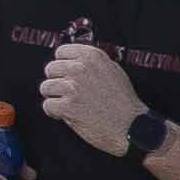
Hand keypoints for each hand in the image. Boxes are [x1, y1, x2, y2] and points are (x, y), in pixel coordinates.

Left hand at [37, 34, 145, 157]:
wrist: (132, 127)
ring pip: (46, 88)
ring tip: (72, 105)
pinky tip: (70, 115)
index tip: (68, 75)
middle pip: (51, 69)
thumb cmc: (124, 102)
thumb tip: (73, 59)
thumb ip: (92, 63)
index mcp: (92, 57)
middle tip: (71, 94)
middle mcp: (81, 68)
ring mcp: (73, 87)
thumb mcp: (113, 71)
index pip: (61, 52)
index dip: (63, 65)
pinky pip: (48, 106)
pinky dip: (56, 113)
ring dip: (55, 98)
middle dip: (58, 82)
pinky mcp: (67, 106)